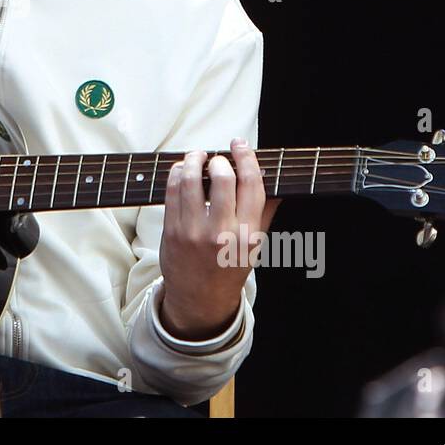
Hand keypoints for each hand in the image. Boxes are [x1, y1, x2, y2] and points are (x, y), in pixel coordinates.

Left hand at [157, 138, 281, 340]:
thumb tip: (272, 178)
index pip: (252, 184)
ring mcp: (194, 232)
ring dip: (193, 160)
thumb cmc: (229, 268)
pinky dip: (175, 174)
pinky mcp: (172, 231)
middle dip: (219, 160)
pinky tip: (180, 170)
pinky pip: (171, 192)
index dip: (247, 158)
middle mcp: (222, 232)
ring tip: (196, 156)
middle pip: (222, 178)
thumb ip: (264, 211)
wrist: (200, 299)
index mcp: (248, 234)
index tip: (240, 145)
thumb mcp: (255, 245)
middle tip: (217, 158)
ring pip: (191, 180)